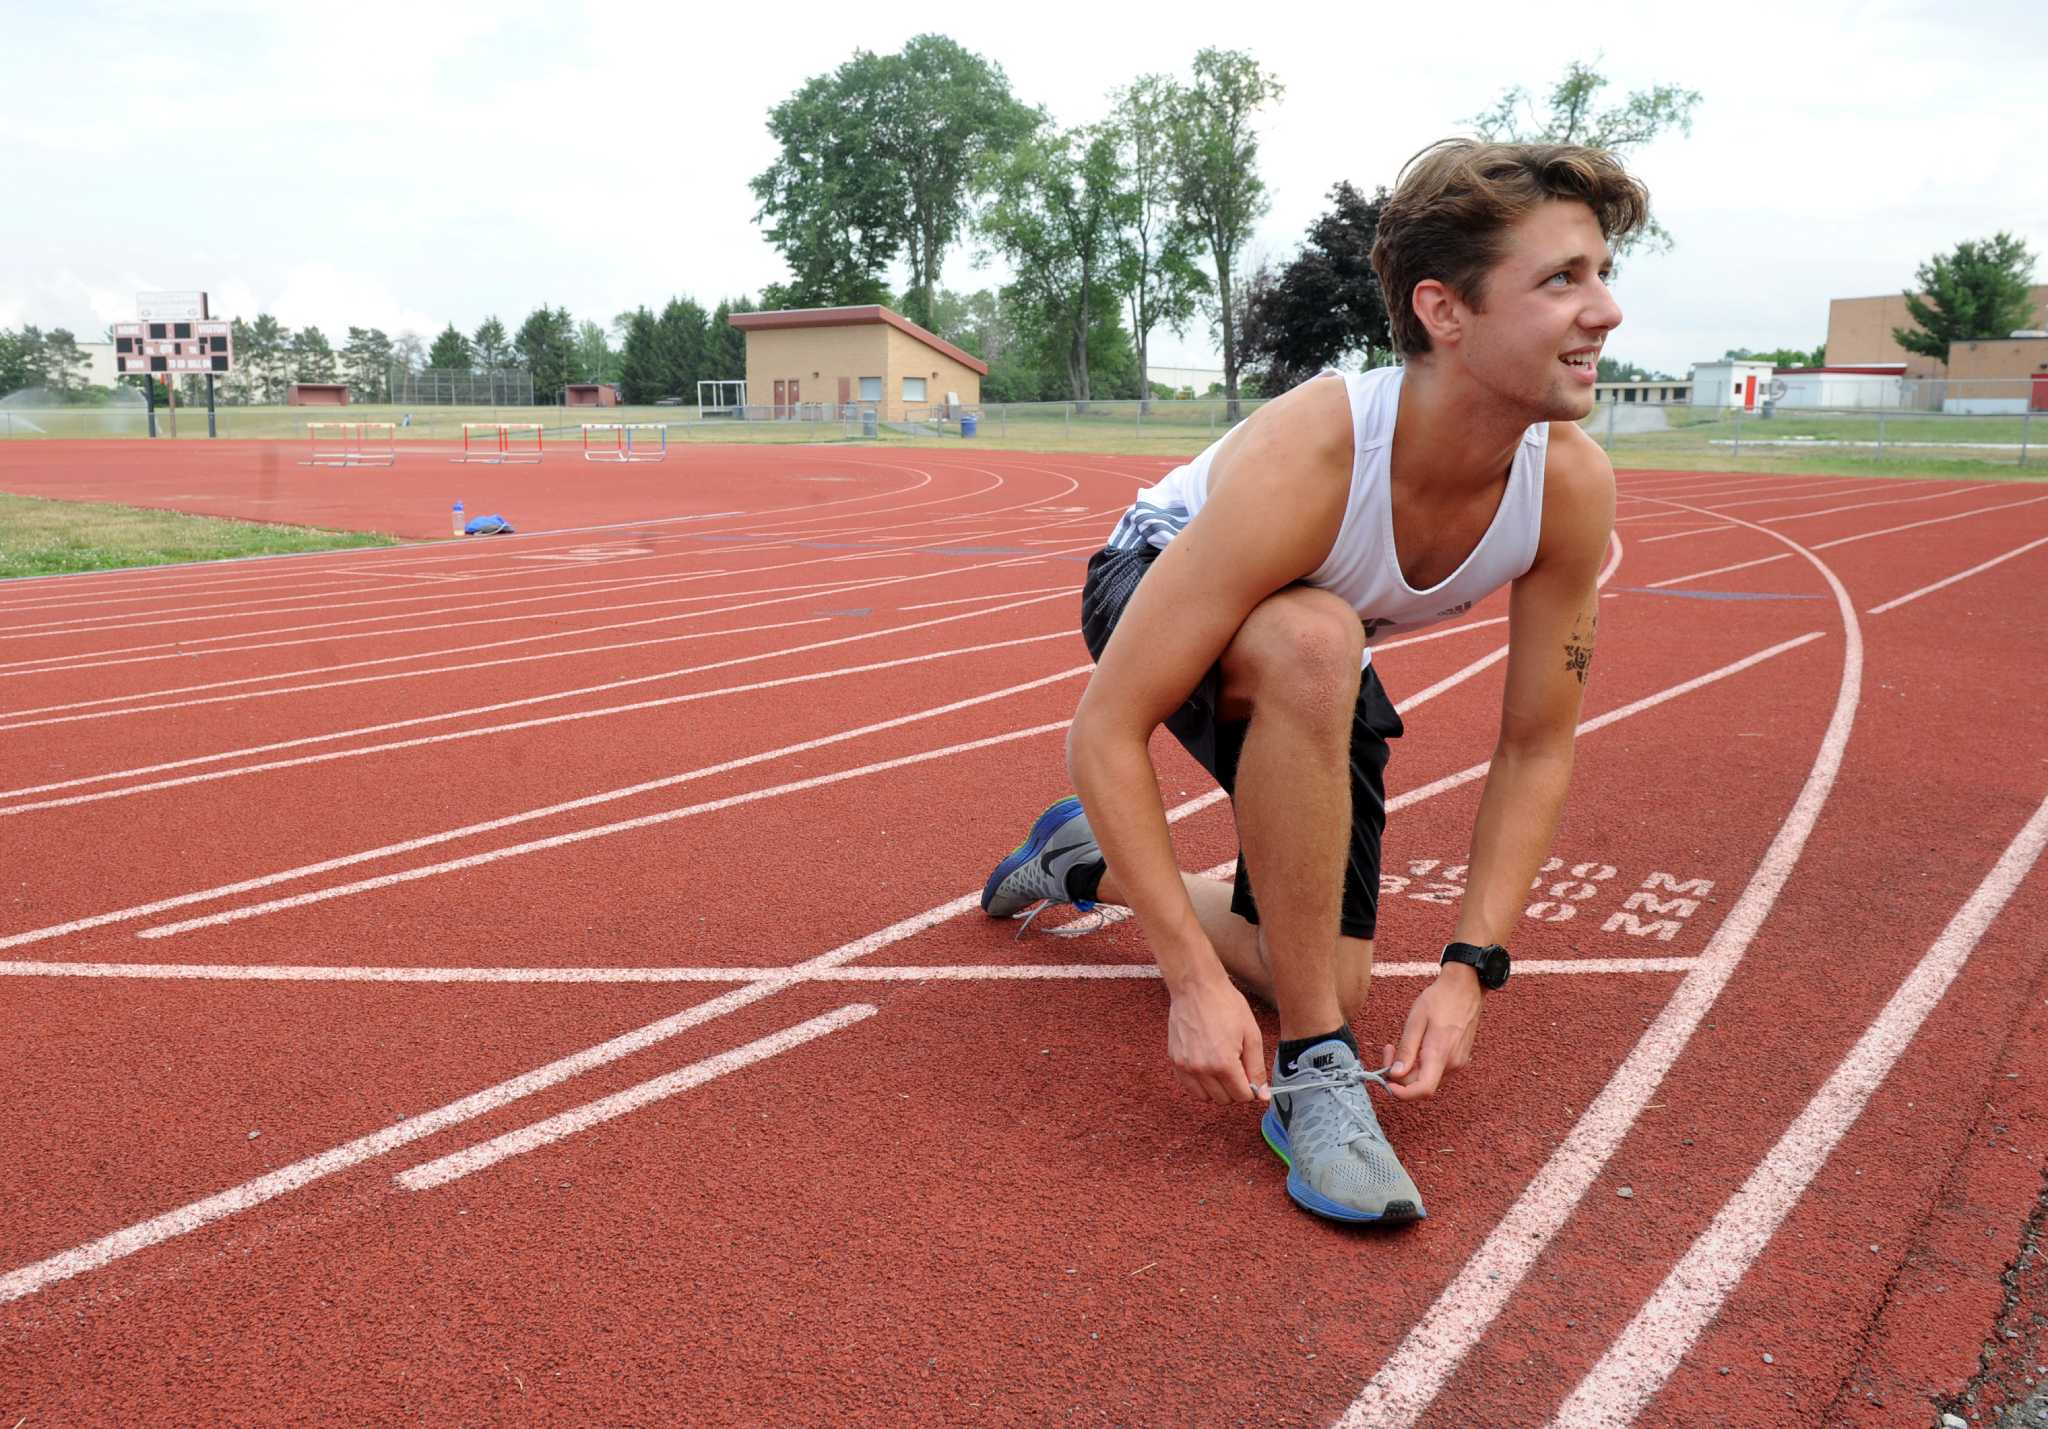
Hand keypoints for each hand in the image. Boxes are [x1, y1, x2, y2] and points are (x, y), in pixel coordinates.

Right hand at [1166, 974, 1267, 1104]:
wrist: (1196, 986)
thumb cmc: (1226, 1005)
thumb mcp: (1251, 1035)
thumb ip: (1257, 1068)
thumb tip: (1262, 1096)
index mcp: (1224, 1064)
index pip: (1242, 1096)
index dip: (1250, 1088)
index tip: (1250, 1073)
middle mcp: (1202, 1069)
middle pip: (1224, 1099)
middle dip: (1234, 1088)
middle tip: (1237, 1066)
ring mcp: (1185, 1066)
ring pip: (1205, 1097)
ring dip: (1217, 1088)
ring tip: (1221, 1065)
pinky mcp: (1175, 1061)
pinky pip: (1189, 1087)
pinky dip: (1200, 1083)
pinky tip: (1207, 1064)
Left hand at [1382, 966, 1483, 1100]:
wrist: (1465, 988)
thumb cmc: (1440, 999)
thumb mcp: (1416, 1020)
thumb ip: (1406, 1050)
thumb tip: (1396, 1074)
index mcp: (1441, 1054)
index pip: (1423, 1090)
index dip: (1403, 1094)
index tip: (1387, 1083)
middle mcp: (1452, 1064)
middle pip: (1421, 1084)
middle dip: (1400, 1074)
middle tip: (1389, 1050)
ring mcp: (1458, 1063)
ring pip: (1428, 1078)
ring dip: (1410, 1069)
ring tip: (1400, 1046)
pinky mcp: (1459, 1059)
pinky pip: (1436, 1070)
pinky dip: (1421, 1065)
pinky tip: (1416, 1046)